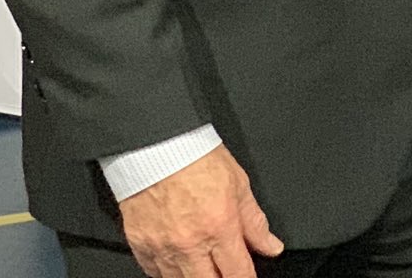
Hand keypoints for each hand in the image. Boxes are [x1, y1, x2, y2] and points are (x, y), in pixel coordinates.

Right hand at [116, 144, 282, 276]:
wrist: (156, 147)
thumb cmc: (197, 159)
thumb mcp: (239, 184)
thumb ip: (255, 222)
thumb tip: (271, 246)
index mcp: (219, 227)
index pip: (238, 273)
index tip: (248, 277)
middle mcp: (190, 244)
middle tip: (224, 269)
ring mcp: (162, 248)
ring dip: (194, 276)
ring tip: (202, 264)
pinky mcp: (140, 246)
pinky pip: (154, 273)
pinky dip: (168, 271)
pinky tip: (178, 260)